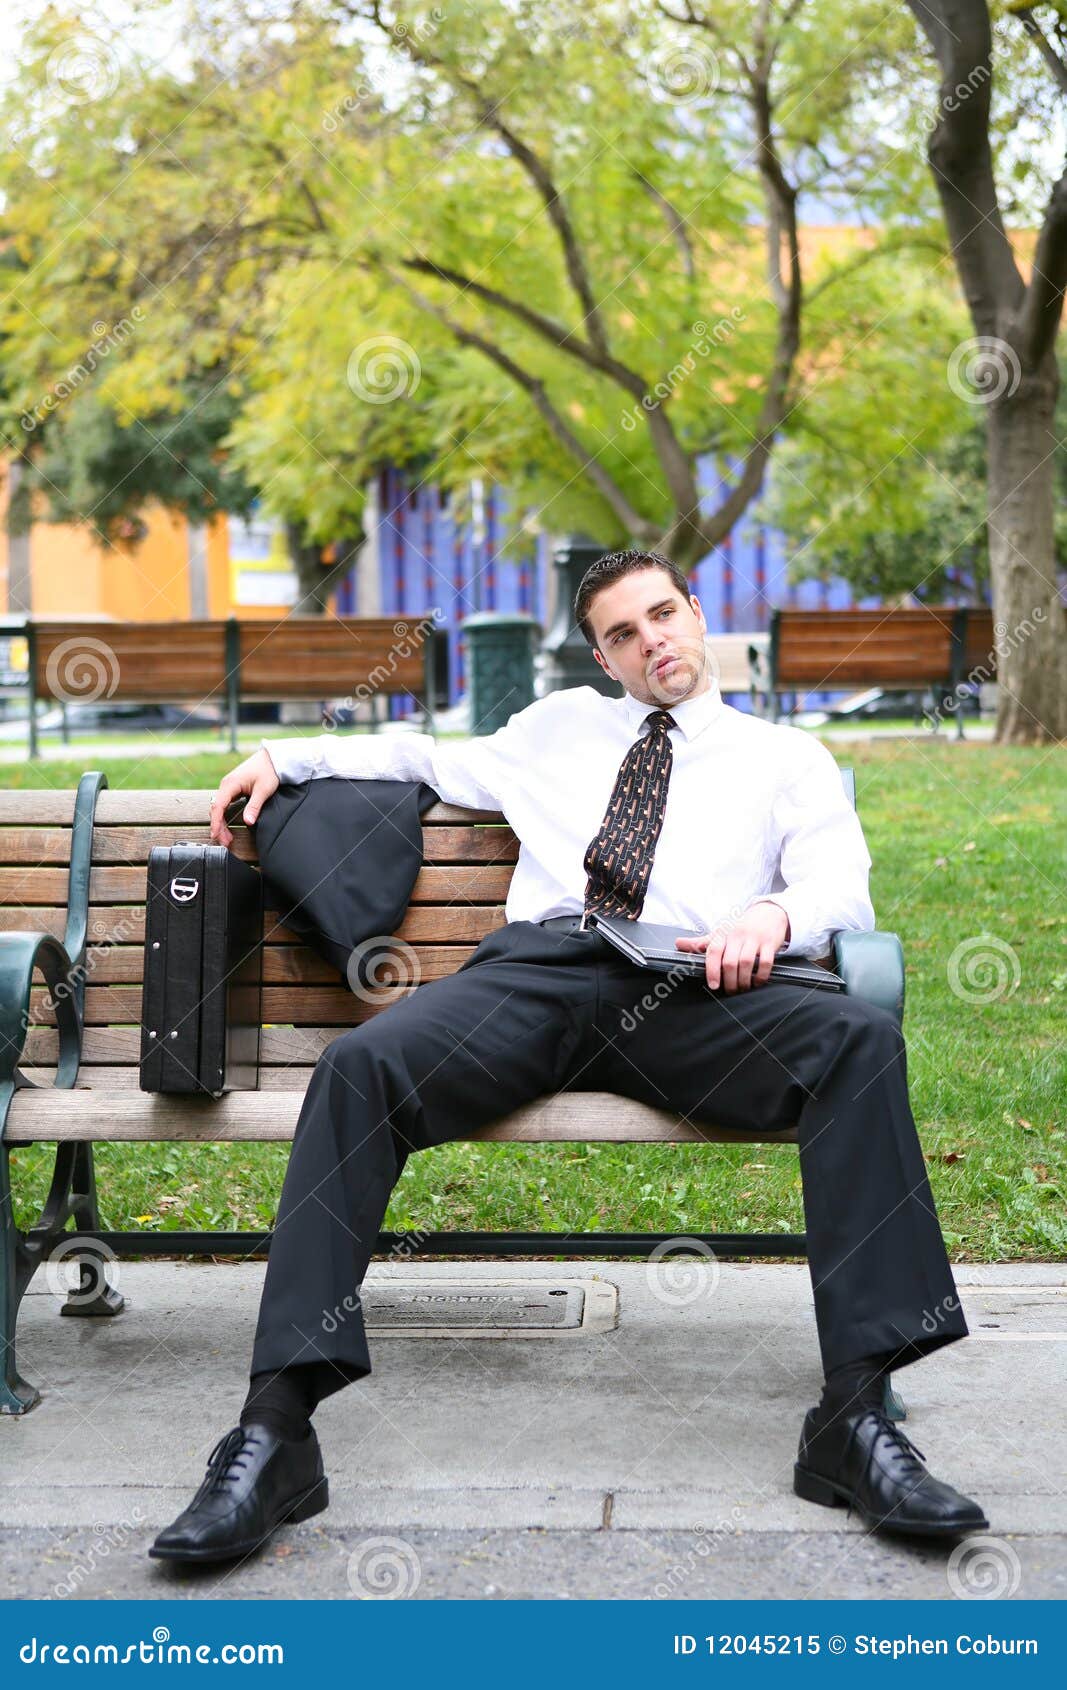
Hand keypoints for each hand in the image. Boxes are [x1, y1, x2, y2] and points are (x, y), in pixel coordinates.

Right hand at [209, 749, 278, 846]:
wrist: (273, 759)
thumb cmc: (268, 771)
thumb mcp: (263, 790)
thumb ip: (254, 806)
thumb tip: (248, 821)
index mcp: (230, 784)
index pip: (218, 806)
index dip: (216, 822)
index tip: (216, 835)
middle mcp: (226, 785)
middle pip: (216, 809)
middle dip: (219, 826)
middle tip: (226, 842)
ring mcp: (229, 787)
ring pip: (219, 808)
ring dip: (221, 823)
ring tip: (227, 838)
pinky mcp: (233, 789)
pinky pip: (224, 805)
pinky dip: (224, 816)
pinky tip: (228, 826)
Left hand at [675, 901, 790, 993]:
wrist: (768, 913)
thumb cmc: (741, 927)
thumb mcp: (720, 932)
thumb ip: (700, 942)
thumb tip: (678, 944)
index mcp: (723, 933)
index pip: (713, 951)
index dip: (712, 970)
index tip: (713, 985)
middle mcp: (738, 935)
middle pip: (730, 962)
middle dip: (729, 981)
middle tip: (729, 991)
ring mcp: (754, 938)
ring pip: (746, 963)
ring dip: (743, 981)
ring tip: (742, 988)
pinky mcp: (770, 943)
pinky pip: (765, 963)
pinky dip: (760, 976)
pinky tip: (757, 981)